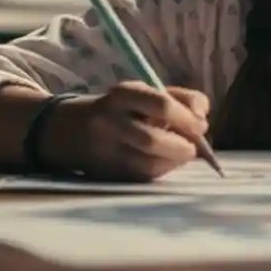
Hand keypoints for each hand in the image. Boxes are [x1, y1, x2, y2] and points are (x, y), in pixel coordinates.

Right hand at [38, 81, 209, 181]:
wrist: (66, 129)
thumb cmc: (119, 109)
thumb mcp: (144, 92)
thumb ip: (181, 98)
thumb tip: (204, 117)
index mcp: (121, 95)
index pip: (161, 105)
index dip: (187, 118)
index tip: (201, 124)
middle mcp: (109, 122)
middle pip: (153, 140)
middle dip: (183, 147)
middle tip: (194, 148)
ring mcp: (104, 151)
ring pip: (149, 165)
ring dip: (174, 162)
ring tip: (180, 154)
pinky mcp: (105, 175)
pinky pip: (141, 178)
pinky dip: (160, 172)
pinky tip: (163, 163)